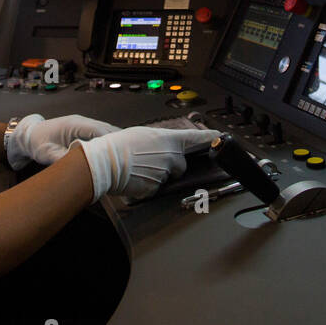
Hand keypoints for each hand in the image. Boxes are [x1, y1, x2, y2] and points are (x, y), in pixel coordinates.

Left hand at [6, 114, 118, 169]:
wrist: (28, 134)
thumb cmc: (37, 142)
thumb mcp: (47, 154)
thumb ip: (63, 159)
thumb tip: (79, 168)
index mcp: (74, 124)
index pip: (99, 130)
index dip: (112, 140)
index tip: (121, 151)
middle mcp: (80, 121)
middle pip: (105, 128)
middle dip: (117, 140)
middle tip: (130, 153)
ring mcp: (82, 124)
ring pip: (104, 130)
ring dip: (113, 140)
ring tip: (125, 154)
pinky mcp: (81, 129)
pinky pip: (98, 133)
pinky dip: (107, 140)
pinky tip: (112, 151)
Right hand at [76, 126, 221, 200]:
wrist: (105, 163)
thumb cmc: (119, 146)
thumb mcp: (143, 135)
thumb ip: (160, 141)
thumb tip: (165, 147)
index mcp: (168, 140)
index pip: (196, 138)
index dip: (210, 138)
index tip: (220, 137)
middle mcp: (171, 156)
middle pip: (181, 164)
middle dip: (171, 166)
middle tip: (151, 161)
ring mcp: (166, 173)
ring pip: (168, 177)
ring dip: (158, 175)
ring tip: (140, 168)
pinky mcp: (157, 188)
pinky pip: (157, 188)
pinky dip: (149, 185)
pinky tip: (137, 178)